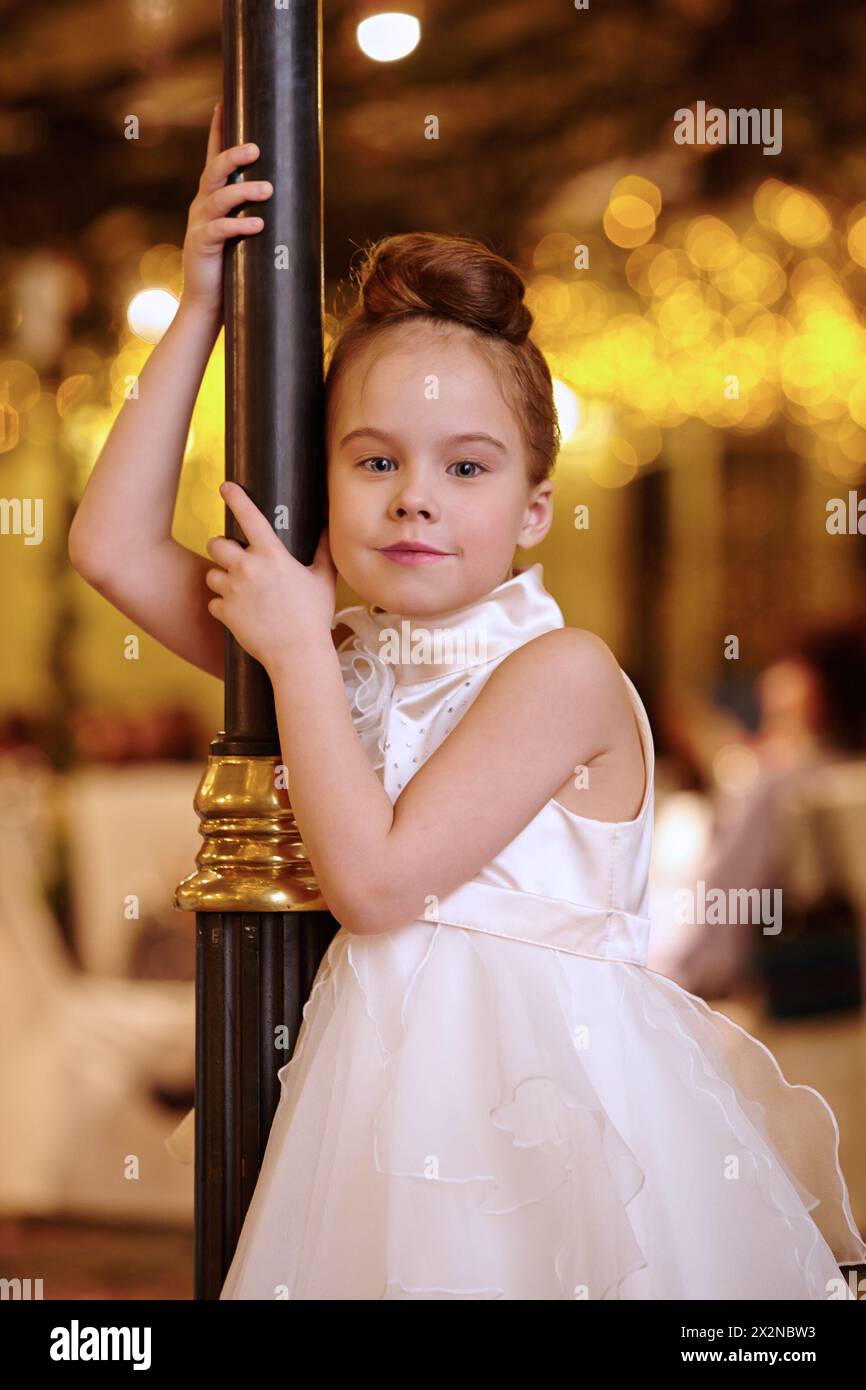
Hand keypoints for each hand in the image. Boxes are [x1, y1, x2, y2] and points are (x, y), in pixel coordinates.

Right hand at [180, 102, 272, 319]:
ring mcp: (199, 225)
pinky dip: (239, 225)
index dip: (216, 131)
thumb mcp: (243, 235)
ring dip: (243, 191)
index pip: (212, 158)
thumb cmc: (231, 268)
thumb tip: (289, 197)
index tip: (222, 103)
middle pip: (213, 170)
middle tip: (256, 149)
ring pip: (217, 197)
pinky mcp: (201, 246)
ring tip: (267, 190)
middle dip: (233, 156)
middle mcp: (202, 206)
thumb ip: (255, 213)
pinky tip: (258, 224)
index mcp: (211, 198)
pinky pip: (219, 230)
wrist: (206, 304)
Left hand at [205, 481, 336, 671]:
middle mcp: (248, 568)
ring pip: (211, 573)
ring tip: (237, 590)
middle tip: (233, 558)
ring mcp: (233, 590)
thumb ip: (323, 550)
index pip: (249, 517)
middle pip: (216, 544)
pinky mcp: (224, 612)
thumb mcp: (323, 580)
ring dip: (221, 579)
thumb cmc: (313, 617)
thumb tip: (327, 527)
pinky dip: (222, 606)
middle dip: (221, 548)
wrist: (297, 654)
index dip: (235, 498)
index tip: (226, 487)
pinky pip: (213, 602)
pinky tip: (238, 613)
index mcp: (272, 555)